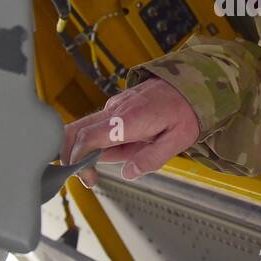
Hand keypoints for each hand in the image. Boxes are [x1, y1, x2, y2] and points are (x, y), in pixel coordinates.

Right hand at [59, 76, 200, 186]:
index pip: (87, 138)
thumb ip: (151, 158)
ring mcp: (114, 107)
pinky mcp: (116, 107)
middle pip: (75, 130)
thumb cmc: (186, 111)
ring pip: (83, 129)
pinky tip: (117, 152)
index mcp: (128, 119)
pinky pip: (98, 126)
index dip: (78, 160)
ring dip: (83, 151)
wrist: (191, 83)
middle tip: (86, 177)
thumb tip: (128, 173)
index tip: (88, 178)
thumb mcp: (178, 140)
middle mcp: (116, 110)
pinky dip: (96, 143)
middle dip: (69, 155)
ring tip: (101, 168)